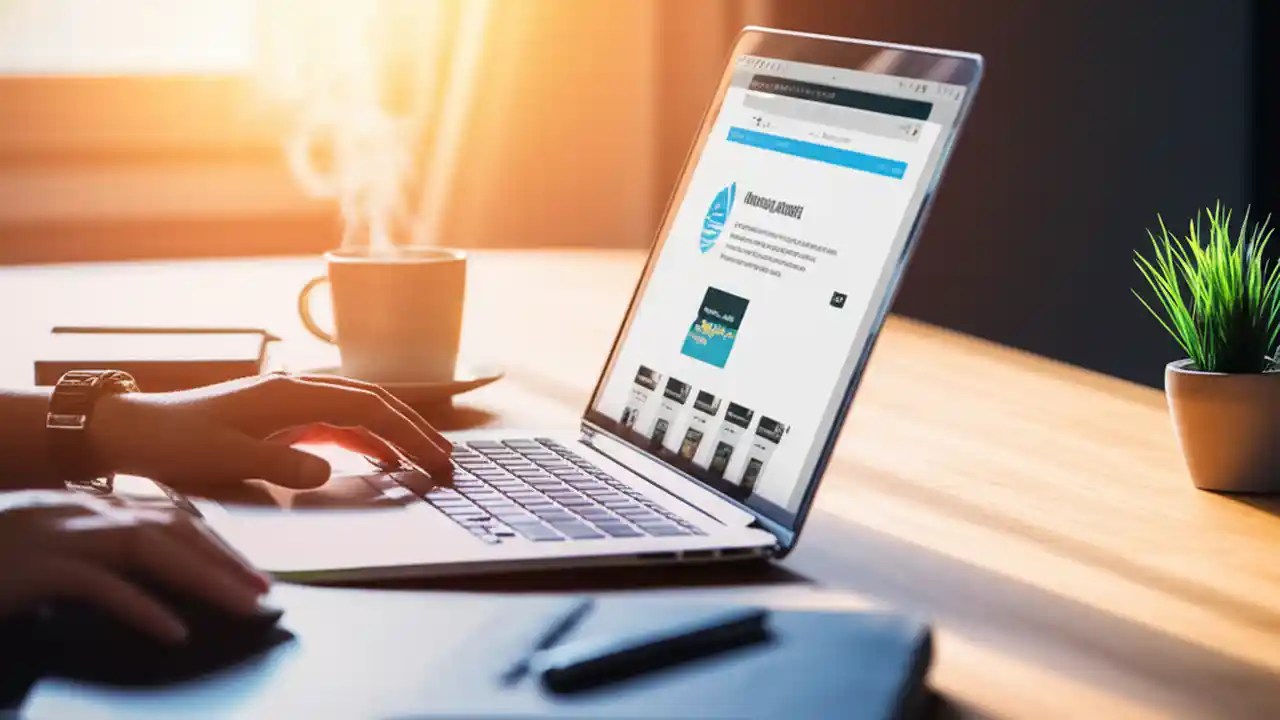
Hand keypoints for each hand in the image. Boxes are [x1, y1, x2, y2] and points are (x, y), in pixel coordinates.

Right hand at [0, 490, 269, 642]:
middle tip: (266, 592)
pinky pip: (98, 586)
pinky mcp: (31, 568)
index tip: (251, 571)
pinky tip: (174, 632)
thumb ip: (96, 557)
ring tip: (244, 606)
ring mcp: (54, 534)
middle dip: (225, 560)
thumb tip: (147, 581)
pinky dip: (141, 608)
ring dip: (204, 578)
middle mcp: (77, 509)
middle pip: (171, 527)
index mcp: (84, 504)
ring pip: (148, 547)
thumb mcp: (48, 553)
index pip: (168, 515)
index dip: (215, 542)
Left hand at [90, 374, 451, 490]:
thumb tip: (329, 471)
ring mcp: (291, 405)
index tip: (435, 459)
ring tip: (426, 463)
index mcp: (290, 394)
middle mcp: (297, 391)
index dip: (407, 433)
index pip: (367, 409)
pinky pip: (338, 427)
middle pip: (373, 405)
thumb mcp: (225, 458)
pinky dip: (367, 442)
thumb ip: (280, 465)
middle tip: (447, 462)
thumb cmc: (174, 442)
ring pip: (360, 415)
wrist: (132, 431)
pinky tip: (383, 461)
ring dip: (395, 437)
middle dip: (414, 431)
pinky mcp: (283, 421)